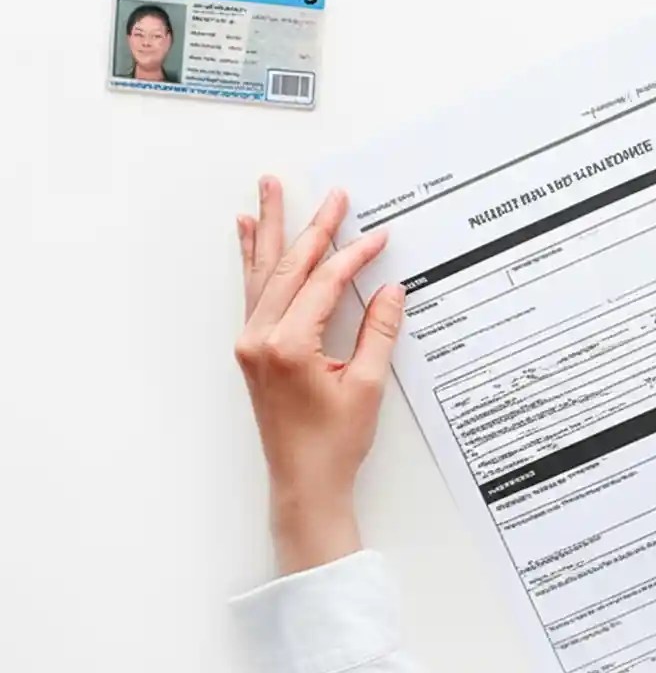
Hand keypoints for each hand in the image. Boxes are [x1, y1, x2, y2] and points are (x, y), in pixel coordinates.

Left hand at [234, 176, 404, 574]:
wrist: (304, 483)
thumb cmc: (333, 444)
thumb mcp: (367, 386)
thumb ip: (379, 331)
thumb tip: (391, 289)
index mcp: (289, 345)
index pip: (326, 283)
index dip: (356, 257)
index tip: (379, 237)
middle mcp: (261, 337)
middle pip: (288, 266)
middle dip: (311, 226)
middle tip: (331, 194)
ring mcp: (251, 342)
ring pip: (264, 272)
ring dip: (271, 230)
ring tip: (269, 189)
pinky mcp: (253, 349)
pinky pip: (253, 292)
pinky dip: (252, 260)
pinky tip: (247, 234)